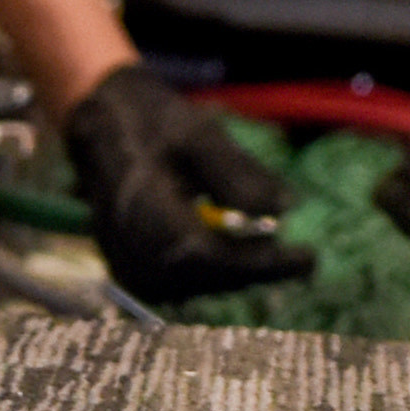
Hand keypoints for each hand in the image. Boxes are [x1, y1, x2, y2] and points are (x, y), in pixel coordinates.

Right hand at [61, 69, 307, 311]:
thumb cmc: (152, 122)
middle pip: (202, 279)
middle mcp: (126, 245)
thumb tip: (288, 209)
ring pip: (191, 288)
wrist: (101, 124)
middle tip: (300, 259)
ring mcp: (121, 261)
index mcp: (142, 208)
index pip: (208, 256)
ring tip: (274, 254)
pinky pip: (176, 284)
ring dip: (235, 275)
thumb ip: (240, 174)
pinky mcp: (125, 267)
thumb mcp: (200, 134)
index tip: (308, 259)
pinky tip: (238, 254)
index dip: (260, 264)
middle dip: (255, 271)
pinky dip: (212, 273)